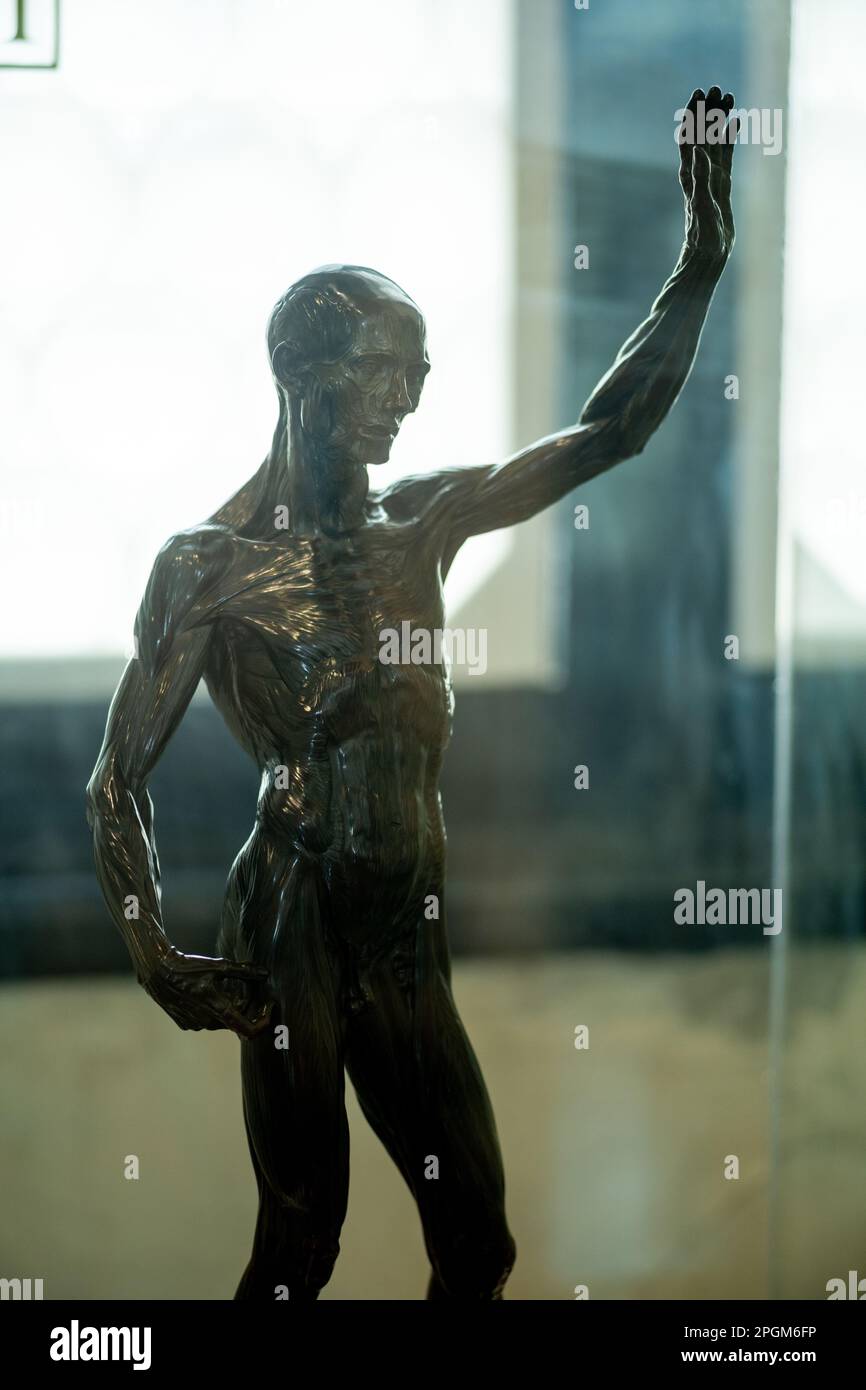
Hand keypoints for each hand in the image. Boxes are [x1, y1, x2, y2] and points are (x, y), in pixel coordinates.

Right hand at [140, 947, 273, 1038]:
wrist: (157, 972)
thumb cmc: (188, 967)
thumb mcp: (219, 966)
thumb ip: (244, 971)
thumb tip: (265, 973)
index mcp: (218, 1010)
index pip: (249, 1031)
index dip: (263, 1022)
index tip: (267, 1007)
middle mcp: (207, 1023)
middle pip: (236, 1022)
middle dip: (245, 1008)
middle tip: (247, 989)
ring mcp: (196, 1026)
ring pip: (221, 1021)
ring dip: (228, 1008)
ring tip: (226, 988)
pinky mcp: (186, 1024)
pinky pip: (207, 1021)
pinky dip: (213, 1010)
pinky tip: (208, 992)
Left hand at [677, 85, 736, 262]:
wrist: (706, 256)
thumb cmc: (703, 236)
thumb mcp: (702, 206)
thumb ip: (700, 178)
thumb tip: (698, 150)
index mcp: (691, 175)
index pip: (691, 138)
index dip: (694, 116)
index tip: (700, 93)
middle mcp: (699, 173)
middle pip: (703, 135)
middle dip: (709, 111)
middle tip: (717, 87)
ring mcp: (711, 178)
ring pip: (715, 141)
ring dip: (720, 120)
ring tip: (728, 97)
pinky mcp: (721, 186)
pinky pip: (726, 156)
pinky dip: (729, 138)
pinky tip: (735, 123)